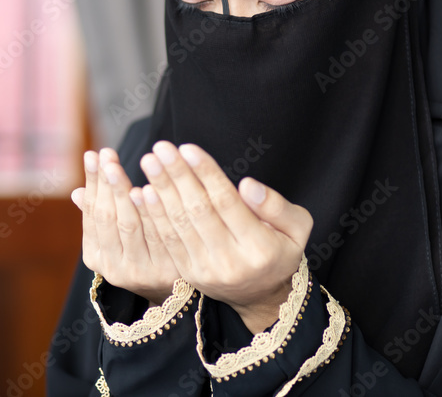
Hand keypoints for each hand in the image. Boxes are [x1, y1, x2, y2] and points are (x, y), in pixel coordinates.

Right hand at [70, 147, 180, 305]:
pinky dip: (149, 211)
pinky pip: (155, 233)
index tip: (93, 155)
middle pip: (108, 217)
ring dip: (122, 191)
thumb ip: (100, 217)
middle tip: (106, 153)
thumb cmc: (141, 253)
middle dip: (106, 182)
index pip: (92, 213)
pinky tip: (145, 188)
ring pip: (128, 224)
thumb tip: (76, 192)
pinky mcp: (164, 270)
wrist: (173, 290)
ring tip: (118, 165)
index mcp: (96, 258)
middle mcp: (113, 268)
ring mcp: (139, 271)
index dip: (92, 183)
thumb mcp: (115, 240)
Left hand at [134, 141, 312, 332]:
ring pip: (179, 225)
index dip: (206, 174)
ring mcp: (206, 270)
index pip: (227, 203)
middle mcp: (230, 262)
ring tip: (149, 161)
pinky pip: (168, 241)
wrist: (262, 295)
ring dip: (161, 190)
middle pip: (198, 211)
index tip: (188, 148)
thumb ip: (277, 206)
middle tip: (161, 147)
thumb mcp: (298, 228)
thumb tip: (247, 185)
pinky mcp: (189, 274)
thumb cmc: (281, 249)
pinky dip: (154, 216)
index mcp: (260, 248)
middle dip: (177, 176)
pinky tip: (143, 192)